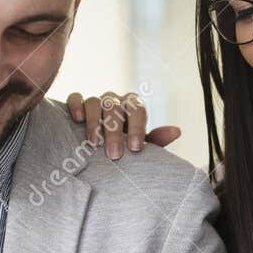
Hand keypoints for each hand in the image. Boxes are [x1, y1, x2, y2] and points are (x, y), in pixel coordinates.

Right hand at [66, 90, 181, 158]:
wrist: (103, 148)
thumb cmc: (125, 146)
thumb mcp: (140, 146)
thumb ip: (157, 140)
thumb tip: (176, 131)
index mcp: (133, 107)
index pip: (137, 109)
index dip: (137, 128)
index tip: (135, 148)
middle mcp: (115, 100)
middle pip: (114, 107)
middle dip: (115, 132)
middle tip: (114, 155)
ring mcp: (97, 101)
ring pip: (95, 102)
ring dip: (94, 123)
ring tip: (94, 144)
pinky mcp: (78, 103)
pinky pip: (76, 97)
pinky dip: (76, 105)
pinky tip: (77, 119)